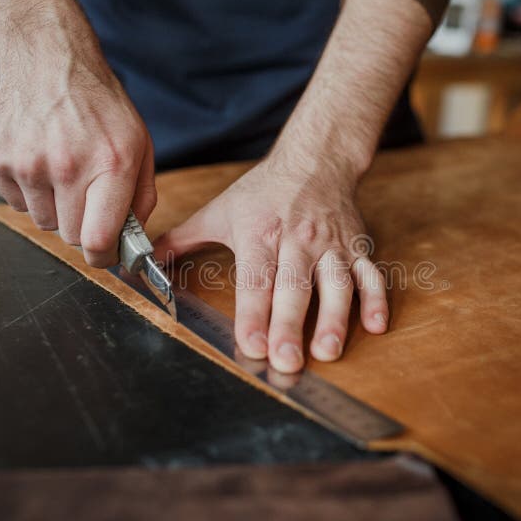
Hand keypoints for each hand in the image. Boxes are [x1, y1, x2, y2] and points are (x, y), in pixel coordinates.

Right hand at [0, 43, 155, 266]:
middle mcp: (67, 167)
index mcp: (110, 165)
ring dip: (56, 208)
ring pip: (44, 222)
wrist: (50, 60)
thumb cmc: (100, 104)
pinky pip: (18, 203)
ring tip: (63, 171)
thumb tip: (134, 239)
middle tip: (88, 196)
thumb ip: (142, 197)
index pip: (99, 241)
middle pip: (71, 237)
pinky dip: (31, 192)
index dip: (105, 258)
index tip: (107, 255)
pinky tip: (41, 160)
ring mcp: (28, 164)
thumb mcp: (140, 145)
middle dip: (83, 226)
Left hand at [154, 149, 388, 372]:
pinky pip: (371, 274)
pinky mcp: (357, 247)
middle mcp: (298, 241)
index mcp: (261, 234)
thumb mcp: (220, 210)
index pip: (257, 279)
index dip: (254, 314)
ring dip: (335, 318)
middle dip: (291, 325)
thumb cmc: (264, 192)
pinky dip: (376, 300)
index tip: (251, 344)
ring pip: (337, 284)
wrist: (314, 160)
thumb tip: (144, 261)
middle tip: (287, 361)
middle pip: (295, 287)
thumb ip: (182, 239)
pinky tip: (376, 326)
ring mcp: (332, 245)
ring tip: (328, 351)